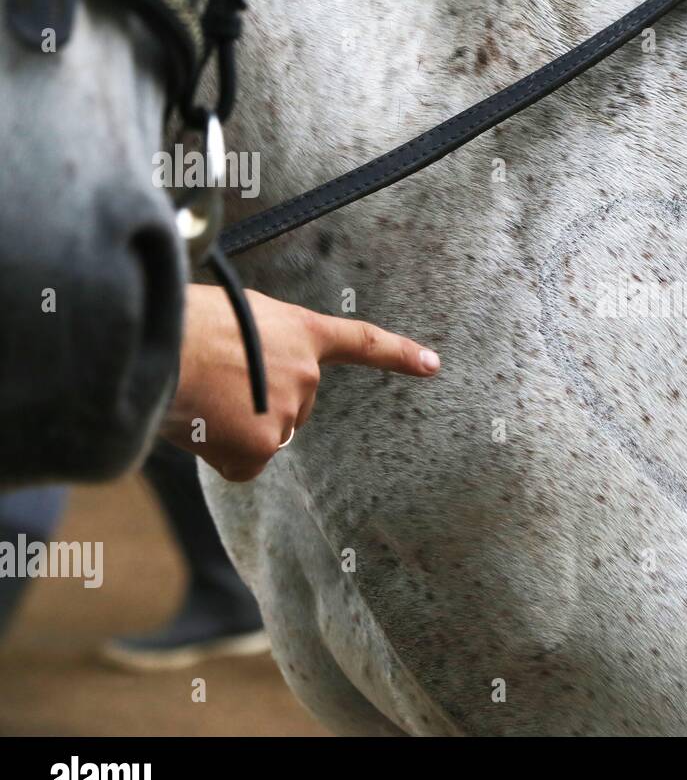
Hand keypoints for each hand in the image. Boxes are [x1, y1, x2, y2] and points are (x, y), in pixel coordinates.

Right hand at [161, 284, 439, 481]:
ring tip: (199, 396)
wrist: (160, 346)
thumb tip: (248, 382)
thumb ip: (264, 345)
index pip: (362, 342)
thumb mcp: (236, 317)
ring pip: (262, 435)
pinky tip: (200, 426)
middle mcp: (307, 374)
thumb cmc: (183, 324)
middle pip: (289, 406)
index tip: (433, 363)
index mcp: (301, 333)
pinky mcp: (264, 446)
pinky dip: (221, 453)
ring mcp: (289, 412)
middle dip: (254, 403)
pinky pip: (244, 463)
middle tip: (212, 382)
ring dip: (232, 426)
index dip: (399, 353)